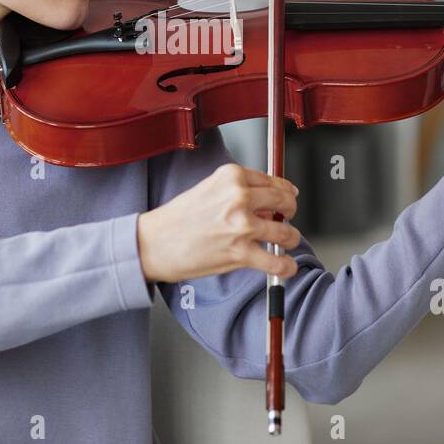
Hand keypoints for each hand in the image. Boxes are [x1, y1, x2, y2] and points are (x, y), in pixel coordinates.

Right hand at [136, 163, 301, 282]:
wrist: (153, 243)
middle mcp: (239, 197)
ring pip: (286, 232)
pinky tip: (286, 267)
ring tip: (286, 243)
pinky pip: (277, 262)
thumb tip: (266, 204)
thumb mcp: (208, 190)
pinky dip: (286, 267)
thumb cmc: (176, 219)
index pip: (272, 181)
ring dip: (290, 240)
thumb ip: (237, 192)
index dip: (284, 192)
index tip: (288, 197)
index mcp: (230, 176)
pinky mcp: (240, 253)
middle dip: (290, 212)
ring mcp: (241, 225)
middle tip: (287, 219)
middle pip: (285, 202)